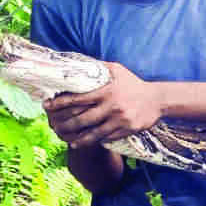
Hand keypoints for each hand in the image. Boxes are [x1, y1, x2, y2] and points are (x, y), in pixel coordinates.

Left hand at [43, 62, 164, 147]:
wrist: (158, 99)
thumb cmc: (135, 84)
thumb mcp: (118, 70)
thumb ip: (100, 68)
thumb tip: (81, 64)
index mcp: (107, 91)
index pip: (78, 98)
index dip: (60, 103)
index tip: (47, 105)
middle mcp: (111, 106)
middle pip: (82, 119)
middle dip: (66, 124)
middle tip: (54, 126)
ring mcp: (119, 120)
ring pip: (94, 133)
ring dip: (79, 138)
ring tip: (69, 140)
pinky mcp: (126, 130)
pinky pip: (107, 137)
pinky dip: (96, 140)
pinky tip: (87, 142)